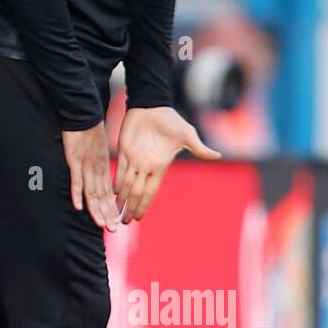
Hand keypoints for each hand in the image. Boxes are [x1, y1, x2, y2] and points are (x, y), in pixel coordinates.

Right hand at [62, 122, 119, 231]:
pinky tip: (79, 207)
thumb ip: (96, 161)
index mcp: (101, 167)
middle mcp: (96, 169)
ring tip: (100, 224)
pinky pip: (77, 180)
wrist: (83, 112)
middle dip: (106, 214)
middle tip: (112, 229)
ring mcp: (86, 165)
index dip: (110, 208)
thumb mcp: (97, 148)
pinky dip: (78, 193)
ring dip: (96, 210)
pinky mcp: (75, 160)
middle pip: (102, 196)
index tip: (113, 221)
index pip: (107, 192)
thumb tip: (97, 171)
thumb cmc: (88, 128)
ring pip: (92, 192)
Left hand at [114, 105, 220, 222]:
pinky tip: (109, 193)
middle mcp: (146, 166)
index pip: (150, 190)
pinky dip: (114, 181)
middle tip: (124, 222)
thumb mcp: (185, 134)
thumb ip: (198, 148)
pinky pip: (118, 169)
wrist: (152, 105)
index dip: (144, 204)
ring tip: (115, 212)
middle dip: (131, 207)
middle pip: (136, 191)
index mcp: (159, 166)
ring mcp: (134, 159)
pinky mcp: (124, 150)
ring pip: (125, 183)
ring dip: (121, 198)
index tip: (139, 218)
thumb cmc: (170, 119)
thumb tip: (218, 156)